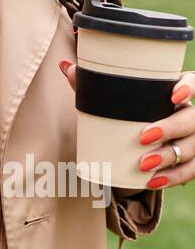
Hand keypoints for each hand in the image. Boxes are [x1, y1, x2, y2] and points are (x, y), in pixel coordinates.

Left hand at [59, 60, 194, 190]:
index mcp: (178, 90)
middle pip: (191, 119)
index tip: (173, 96)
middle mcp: (191, 112)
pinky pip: (189, 171)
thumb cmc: (133, 108)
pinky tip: (154, 181)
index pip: (194, 83)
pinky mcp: (192, 159)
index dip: (188, 89)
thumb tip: (66, 67)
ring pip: (192, 147)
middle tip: (143, 137)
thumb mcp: (117, 96)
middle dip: (170, 128)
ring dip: (169, 158)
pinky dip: (172, 178)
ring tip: (143, 165)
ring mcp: (194, 137)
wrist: (147, 134)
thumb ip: (95, 82)